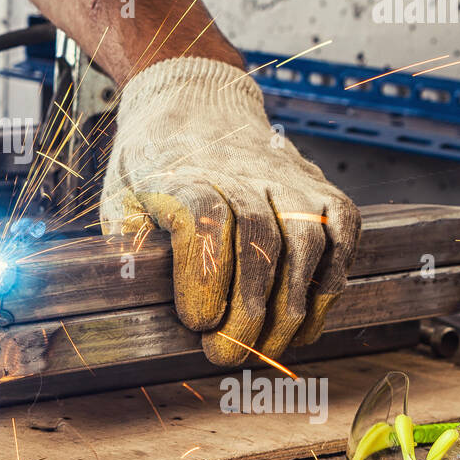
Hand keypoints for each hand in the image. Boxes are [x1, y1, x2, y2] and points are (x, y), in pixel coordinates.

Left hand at [100, 56, 360, 366]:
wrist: (196, 105)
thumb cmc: (152, 168)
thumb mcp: (119, 201)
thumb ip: (128, 249)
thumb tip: (135, 306)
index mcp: (180, 174)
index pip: (204, 219)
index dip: (205, 276)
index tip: (197, 323)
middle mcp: (240, 172)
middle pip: (259, 240)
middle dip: (249, 311)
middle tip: (229, 355)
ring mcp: (285, 179)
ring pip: (305, 243)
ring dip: (292, 306)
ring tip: (271, 348)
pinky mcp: (318, 187)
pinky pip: (340, 233)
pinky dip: (330, 282)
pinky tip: (308, 321)